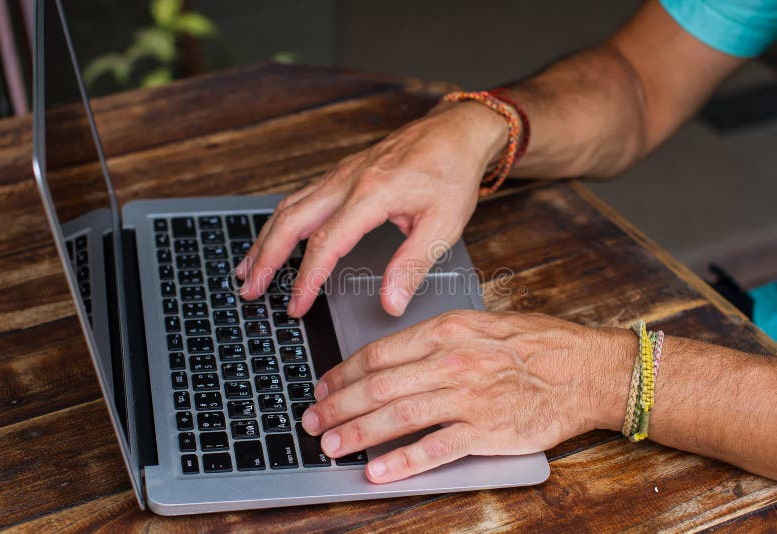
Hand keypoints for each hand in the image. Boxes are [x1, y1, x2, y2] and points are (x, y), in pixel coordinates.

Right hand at [236, 101, 507, 316]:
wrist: (456, 131)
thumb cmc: (451, 173)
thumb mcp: (444, 224)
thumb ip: (413, 265)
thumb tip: (391, 302)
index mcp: (371, 194)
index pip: (325, 243)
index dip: (306, 279)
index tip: (295, 305)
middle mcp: (347, 180)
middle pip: (290, 221)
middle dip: (266, 259)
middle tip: (250, 290)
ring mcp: (340, 174)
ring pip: (288, 207)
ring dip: (265, 240)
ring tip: (247, 269)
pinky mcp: (341, 172)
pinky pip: (300, 197)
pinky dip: (279, 222)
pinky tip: (274, 237)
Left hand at [301, 310, 631, 482]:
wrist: (588, 369)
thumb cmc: (538, 343)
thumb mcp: (481, 323)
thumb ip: (437, 340)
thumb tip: (394, 358)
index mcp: (446, 331)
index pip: (379, 353)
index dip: (344, 372)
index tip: (324, 385)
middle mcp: (451, 361)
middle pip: (378, 385)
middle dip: (338, 405)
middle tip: (312, 420)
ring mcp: (468, 397)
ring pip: (397, 416)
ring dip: (358, 432)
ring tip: (331, 445)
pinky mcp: (487, 431)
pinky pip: (435, 448)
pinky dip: (402, 461)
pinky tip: (377, 470)